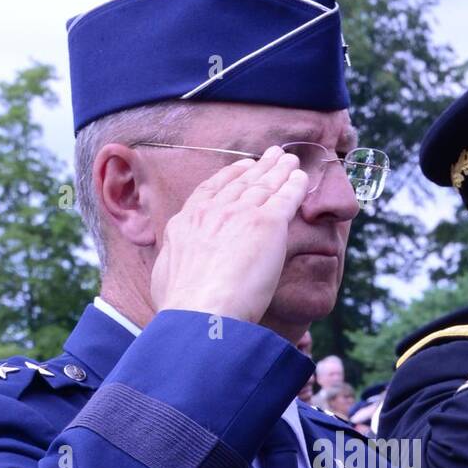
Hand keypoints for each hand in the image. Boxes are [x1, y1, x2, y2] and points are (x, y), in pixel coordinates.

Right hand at [150, 147, 308, 321]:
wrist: (201, 312)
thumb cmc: (182, 306)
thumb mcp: (165, 273)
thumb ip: (174, 259)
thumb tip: (175, 263)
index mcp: (187, 222)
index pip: (211, 190)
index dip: (230, 175)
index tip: (242, 166)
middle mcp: (213, 212)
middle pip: (242, 183)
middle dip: (259, 167)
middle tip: (272, 155)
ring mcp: (241, 215)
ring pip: (265, 186)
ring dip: (280, 170)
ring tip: (290, 161)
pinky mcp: (268, 224)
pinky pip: (286, 198)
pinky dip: (296, 185)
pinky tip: (303, 178)